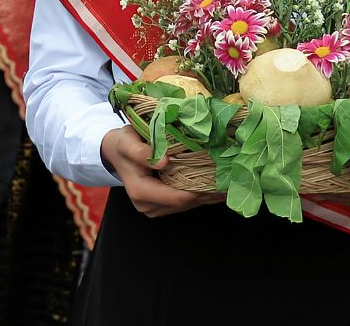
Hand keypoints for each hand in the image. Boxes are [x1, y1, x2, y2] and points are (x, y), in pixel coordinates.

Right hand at [100, 127, 221, 217]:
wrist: (117, 152)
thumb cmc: (124, 144)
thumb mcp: (128, 142)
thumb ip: (142, 152)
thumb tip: (164, 161)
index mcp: (140, 191)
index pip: (176, 197)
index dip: (199, 190)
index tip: (219, 179)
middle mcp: (148, 205)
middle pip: (185, 204)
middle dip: (208, 193)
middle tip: (232, 182)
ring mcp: (155, 208)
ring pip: (187, 205)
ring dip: (208, 196)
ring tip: (230, 184)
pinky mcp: (162, 205)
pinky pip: (185, 203)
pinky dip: (201, 194)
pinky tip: (218, 187)